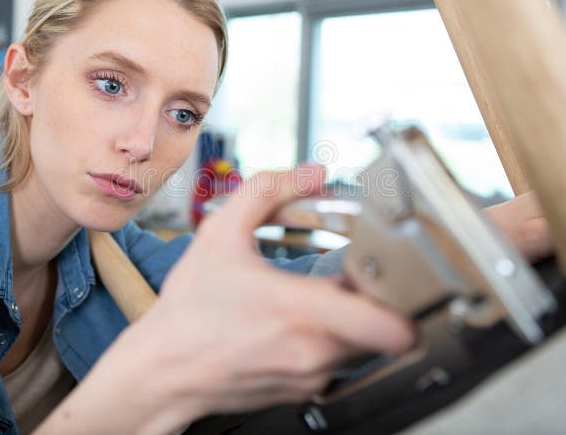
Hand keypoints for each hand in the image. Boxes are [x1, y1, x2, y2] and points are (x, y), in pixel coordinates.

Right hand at [42, 165, 413, 434]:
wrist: (161, 372)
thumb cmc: (188, 312)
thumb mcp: (220, 234)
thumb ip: (269, 190)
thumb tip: (312, 171)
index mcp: (301, 312)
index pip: (393, 325)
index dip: (403, 295)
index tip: (389, 271)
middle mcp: (314, 353)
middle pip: (386, 330)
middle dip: (378, 299)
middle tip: (358, 275)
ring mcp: (311, 378)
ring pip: (362, 346)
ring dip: (353, 318)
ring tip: (320, 295)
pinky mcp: (304, 392)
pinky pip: (337, 362)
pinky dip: (330, 339)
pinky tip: (296, 321)